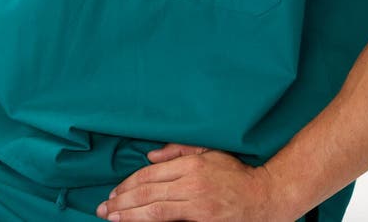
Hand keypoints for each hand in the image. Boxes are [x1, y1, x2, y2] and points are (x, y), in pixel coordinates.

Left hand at [96, 142, 278, 221]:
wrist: (263, 197)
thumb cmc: (236, 173)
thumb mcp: (209, 152)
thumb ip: (179, 150)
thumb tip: (151, 156)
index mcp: (191, 164)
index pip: (151, 175)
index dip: (129, 184)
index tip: (114, 193)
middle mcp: (192, 184)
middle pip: (149, 193)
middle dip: (123, 202)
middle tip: (104, 209)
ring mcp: (197, 205)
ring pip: (155, 211)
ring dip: (130, 215)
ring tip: (113, 218)